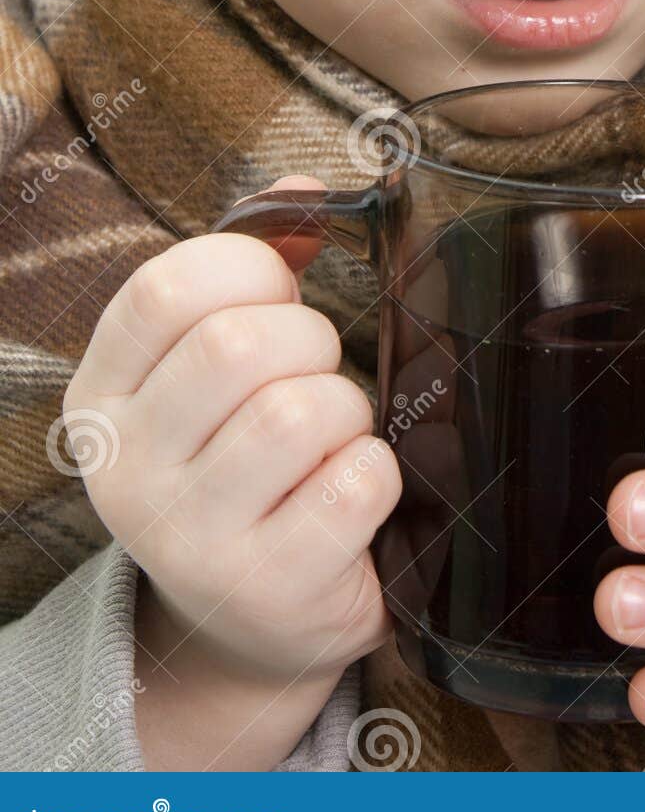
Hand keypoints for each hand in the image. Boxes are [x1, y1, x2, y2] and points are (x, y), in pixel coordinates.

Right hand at [63, 174, 400, 686]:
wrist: (251, 619)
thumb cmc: (246, 460)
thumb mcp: (220, 365)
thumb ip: (257, 269)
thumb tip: (305, 193)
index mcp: (101, 396)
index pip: (165, 288)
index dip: (248, 267)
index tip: (277, 290)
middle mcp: (123, 471)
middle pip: (236, 344)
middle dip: (309, 341)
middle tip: (314, 376)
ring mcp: (188, 539)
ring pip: (301, 410)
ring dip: (347, 411)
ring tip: (330, 444)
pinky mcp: (265, 588)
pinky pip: (355, 481)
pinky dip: (378, 473)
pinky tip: (350, 498)